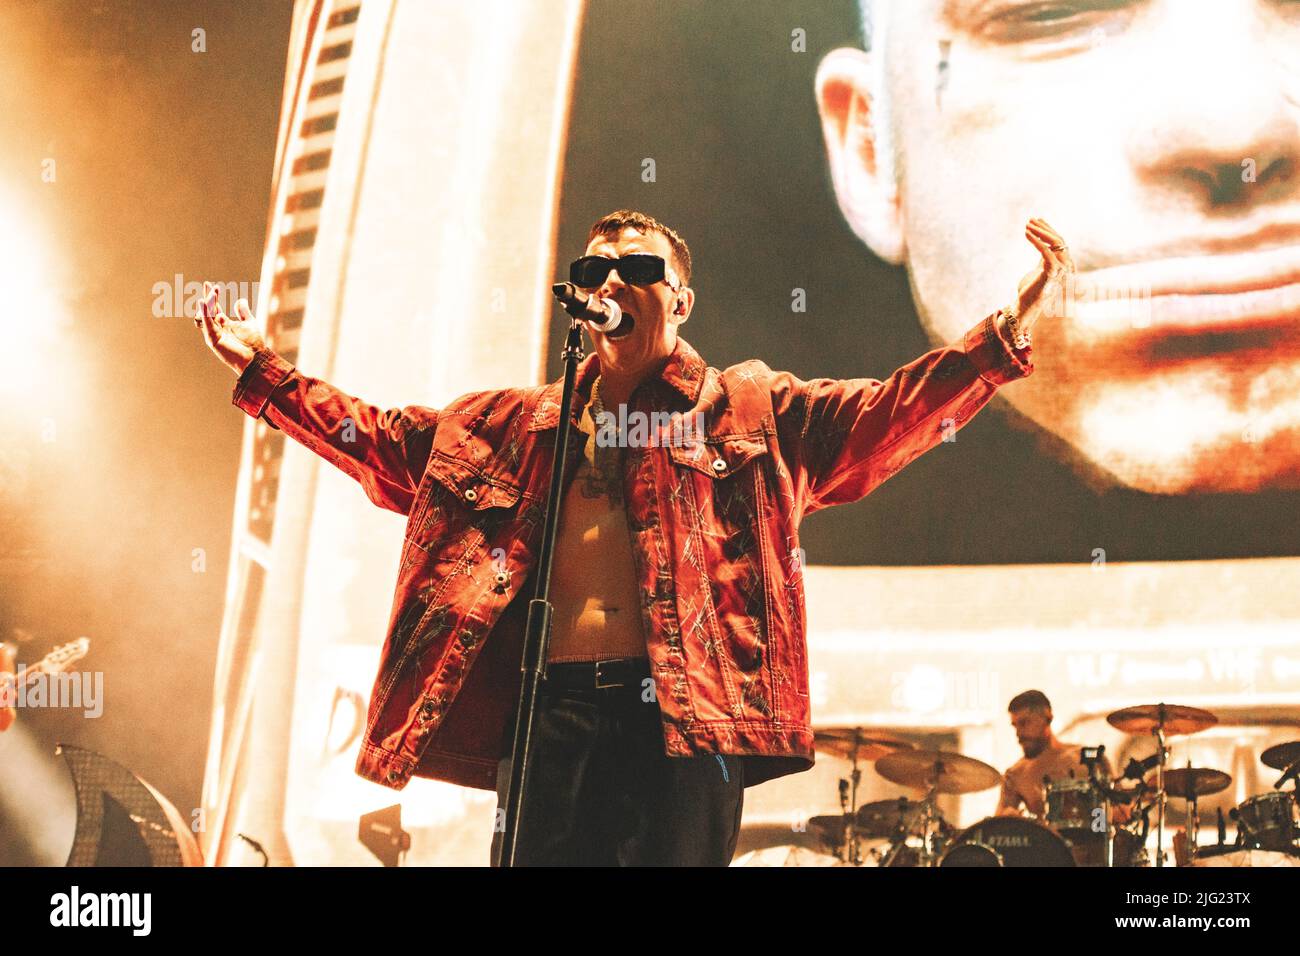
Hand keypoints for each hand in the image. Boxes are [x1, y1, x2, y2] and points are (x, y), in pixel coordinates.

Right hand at [194, 281, 265, 374]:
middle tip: (208, 284)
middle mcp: (217, 328)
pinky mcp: (213, 340)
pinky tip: (202, 302)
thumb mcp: (249, 322)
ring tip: (210, 293)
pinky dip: (204, 313)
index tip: (214, 286)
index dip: (213, 297)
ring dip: (207, 303)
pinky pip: (206, 324)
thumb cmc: (253, 344)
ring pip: (206, 315)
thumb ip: (243, 312)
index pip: (215, 307)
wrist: (255, 358)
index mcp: (225, 324)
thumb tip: (240, 299)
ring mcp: (214, 334)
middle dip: (208, 297)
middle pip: (208, 310)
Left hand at [1011, 218, 1074, 335]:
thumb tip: (1043, 243)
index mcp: (1063, 264)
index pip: (1060, 242)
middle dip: (1044, 228)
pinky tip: (1027, 234)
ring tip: (1027, 225)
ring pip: (1055, 243)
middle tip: (1030, 220)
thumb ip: (1045, 258)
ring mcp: (1060, 269)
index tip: (1037, 220)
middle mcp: (1065, 266)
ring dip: (1040, 232)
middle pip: (1059, 240)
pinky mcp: (1051, 273)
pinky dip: (1037, 241)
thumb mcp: (1040, 269)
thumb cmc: (1031, 289)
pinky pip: (1046, 252)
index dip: (1049, 229)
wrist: (1026, 306)